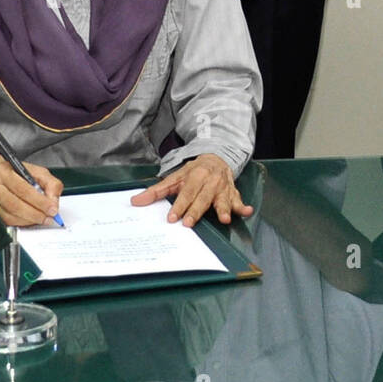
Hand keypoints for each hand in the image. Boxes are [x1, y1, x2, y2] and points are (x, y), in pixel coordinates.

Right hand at [0, 147, 63, 226]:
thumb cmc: (15, 171)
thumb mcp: (36, 170)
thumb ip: (50, 184)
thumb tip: (53, 202)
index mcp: (5, 171)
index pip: (23, 189)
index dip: (39, 201)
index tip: (52, 209)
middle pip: (15, 205)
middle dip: (35, 214)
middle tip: (48, 218)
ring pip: (9, 216)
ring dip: (28, 221)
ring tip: (41, 219)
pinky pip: (6, 221)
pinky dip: (21, 223)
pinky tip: (30, 220)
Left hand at [131, 153, 253, 227]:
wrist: (216, 158)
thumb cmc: (193, 172)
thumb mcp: (175, 178)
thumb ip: (156, 191)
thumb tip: (135, 202)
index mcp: (195, 175)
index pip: (186, 192)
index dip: (179, 205)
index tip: (172, 218)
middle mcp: (210, 181)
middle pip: (203, 198)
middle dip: (196, 210)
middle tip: (188, 223)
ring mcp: (223, 187)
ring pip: (222, 199)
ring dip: (224, 209)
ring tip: (224, 218)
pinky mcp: (233, 193)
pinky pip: (239, 200)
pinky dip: (243, 206)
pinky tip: (247, 211)